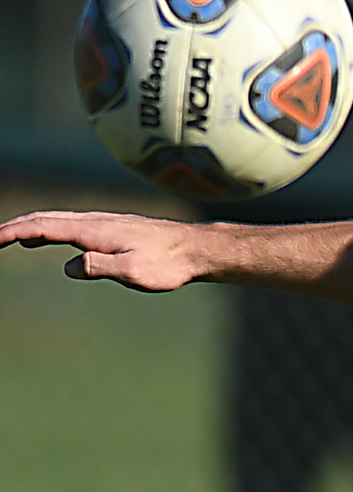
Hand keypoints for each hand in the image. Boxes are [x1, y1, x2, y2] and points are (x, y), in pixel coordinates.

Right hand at [0, 210, 209, 291]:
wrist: (196, 248)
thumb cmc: (169, 263)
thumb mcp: (133, 272)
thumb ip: (99, 267)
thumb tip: (69, 266)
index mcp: (94, 231)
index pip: (44, 228)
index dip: (14, 232)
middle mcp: (96, 221)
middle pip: (46, 219)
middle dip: (16, 227)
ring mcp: (105, 223)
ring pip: (59, 220)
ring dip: (32, 226)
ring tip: (11, 237)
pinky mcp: (114, 229)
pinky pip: (74, 225)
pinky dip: (52, 229)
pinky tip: (53, 239)